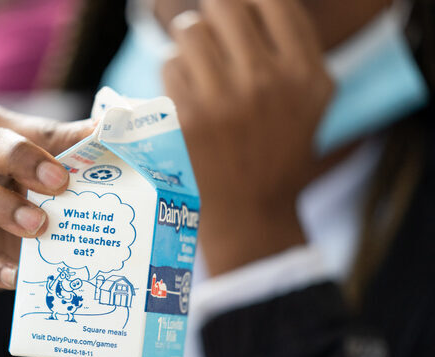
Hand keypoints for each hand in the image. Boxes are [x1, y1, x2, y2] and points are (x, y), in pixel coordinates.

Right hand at [0, 105, 92, 356]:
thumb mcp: (27, 195)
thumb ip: (59, 175)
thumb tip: (109, 151)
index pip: (29, 129)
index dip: (64, 138)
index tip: (98, 143)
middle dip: (26, 160)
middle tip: (60, 183)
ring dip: (4, 208)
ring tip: (38, 228)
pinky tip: (14, 276)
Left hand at [163, 0, 333, 274]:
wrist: (250, 212)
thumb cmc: (278, 152)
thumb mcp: (311, 100)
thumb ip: (294, 49)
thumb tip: (254, 3)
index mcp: (305, 73)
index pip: (270, 0)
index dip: (249, 5)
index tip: (239, 20)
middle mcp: (267, 81)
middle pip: (223, 6)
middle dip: (213, 19)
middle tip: (211, 39)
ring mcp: (223, 100)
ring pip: (189, 31)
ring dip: (189, 47)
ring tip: (199, 73)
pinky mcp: (186, 118)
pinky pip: (169, 65)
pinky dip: (173, 76)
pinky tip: (185, 98)